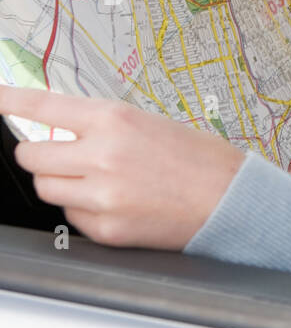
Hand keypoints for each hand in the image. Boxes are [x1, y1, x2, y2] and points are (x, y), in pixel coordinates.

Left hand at [0, 87, 244, 249]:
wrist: (232, 200)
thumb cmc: (200, 160)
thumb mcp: (149, 123)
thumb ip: (101, 126)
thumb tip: (60, 131)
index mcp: (114, 120)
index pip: (43, 106)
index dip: (10, 100)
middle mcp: (102, 155)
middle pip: (32, 154)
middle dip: (41, 154)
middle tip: (61, 155)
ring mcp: (101, 195)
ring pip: (46, 187)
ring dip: (60, 182)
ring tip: (94, 181)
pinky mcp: (105, 228)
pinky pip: (71, 216)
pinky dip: (84, 209)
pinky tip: (115, 203)